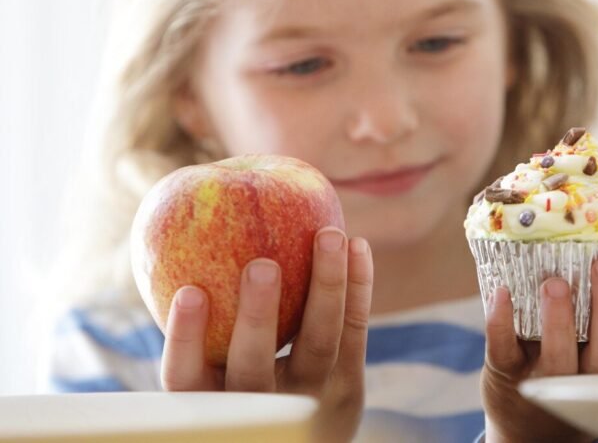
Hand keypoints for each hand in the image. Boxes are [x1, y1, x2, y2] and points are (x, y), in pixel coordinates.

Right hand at [160, 227, 373, 442]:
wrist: (306, 440)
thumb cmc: (241, 385)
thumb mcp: (213, 373)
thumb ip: (199, 326)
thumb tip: (181, 238)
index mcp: (213, 403)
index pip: (186, 378)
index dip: (185, 337)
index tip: (189, 291)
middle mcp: (261, 407)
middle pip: (255, 369)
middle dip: (257, 318)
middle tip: (260, 267)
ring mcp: (312, 398)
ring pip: (318, 343)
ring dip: (325, 286)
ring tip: (327, 236)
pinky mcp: (348, 385)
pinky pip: (354, 331)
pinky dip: (356, 287)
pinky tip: (356, 246)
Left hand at [481, 258, 597, 442]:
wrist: (528, 424)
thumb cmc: (574, 371)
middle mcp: (591, 382)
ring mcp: (548, 382)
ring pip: (560, 357)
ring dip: (559, 319)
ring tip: (554, 282)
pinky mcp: (508, 376)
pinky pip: (504, 350)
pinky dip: (501, 322)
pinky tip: (501, 293)